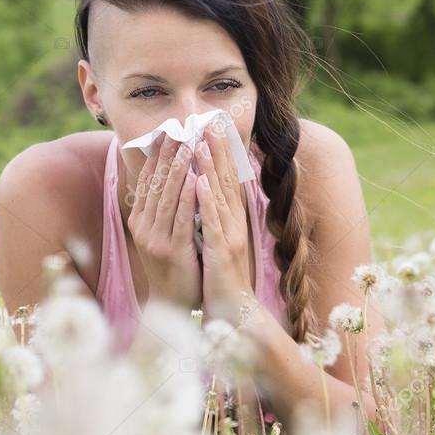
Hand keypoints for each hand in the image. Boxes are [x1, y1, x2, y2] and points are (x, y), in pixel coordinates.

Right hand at [127, 133, 202, 310]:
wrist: (172, 304)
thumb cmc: (171, 265)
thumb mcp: (160, 233)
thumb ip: (161, 207)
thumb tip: (165, 175)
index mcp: (139, 221)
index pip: (147, 181)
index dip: (156, 156)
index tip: (166, 132)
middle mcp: (143, 228)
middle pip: (156, 184)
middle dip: (168, 155)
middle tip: (178, 129)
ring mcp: (156, 240)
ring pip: (168, 198)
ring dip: (179, 170)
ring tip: (189, 146)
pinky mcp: (173, 252)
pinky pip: (182, 219)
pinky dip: (190, 198)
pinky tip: (198, 180)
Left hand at [194, 118, 255, 321]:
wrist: (233, 312)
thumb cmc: (221, 278)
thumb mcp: (216, 242)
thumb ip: (212, 219)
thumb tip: (203, 195)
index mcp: (231, 220)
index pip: (226, 180)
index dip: (221, 153)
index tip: (212, 128)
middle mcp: (234, 224)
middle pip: (226, 181)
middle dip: (218, 151)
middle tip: (210, 122)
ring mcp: (229, 237)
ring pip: (220, 196)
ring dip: (212, 168)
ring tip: (203, 143)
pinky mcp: (222, 252)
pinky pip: (213, 222)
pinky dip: (207, 201)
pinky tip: (200, 182)